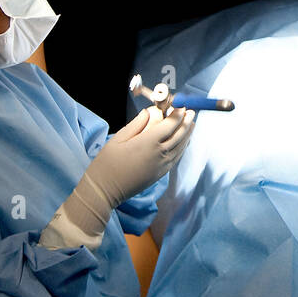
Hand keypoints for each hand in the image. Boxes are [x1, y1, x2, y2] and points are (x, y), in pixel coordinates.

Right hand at [64, 105, 195, 236]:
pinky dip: (183, 147)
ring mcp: (162, 165)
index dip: (178, 114)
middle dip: (187, 122)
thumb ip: (138, 124)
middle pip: (179, 135)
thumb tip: (150, 112)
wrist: (105, 190)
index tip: (182, 106)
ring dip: (188, 134)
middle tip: (191, 112)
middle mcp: (159, 154)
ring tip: (191, 124)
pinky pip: (177, 157)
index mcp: (148, 142)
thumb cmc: (108, 163)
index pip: (170, 124)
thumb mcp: (119, 138)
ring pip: (181, 147)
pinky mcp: (161, 174)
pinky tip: (183, 142)